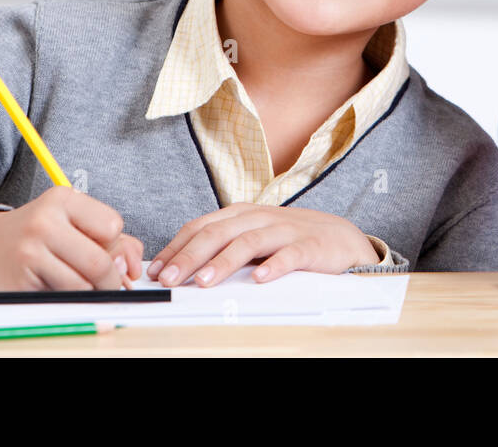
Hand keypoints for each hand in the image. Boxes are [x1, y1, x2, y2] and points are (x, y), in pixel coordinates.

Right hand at [0, 186, 137, 290]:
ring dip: (91, 293)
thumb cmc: (41, 233)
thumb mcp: (75, 221)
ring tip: (83, 286)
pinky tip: (58, 288)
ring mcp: (28, 254)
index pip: (112, 226)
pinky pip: (60, 299)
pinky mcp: (18, 283)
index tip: (105, 250)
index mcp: (62, 199)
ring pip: (82, 286)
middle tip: (109, 285)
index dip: (114, 243)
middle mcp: (44, 223)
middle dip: (111, 280)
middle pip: (99, 262)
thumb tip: (132, 269)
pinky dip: (69, 301)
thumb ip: (115, 240)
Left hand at [146, 204, 380, 286]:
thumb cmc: (290, 240)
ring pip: (249, 242)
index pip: (201, 226)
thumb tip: (181, 269)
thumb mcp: (253, 238)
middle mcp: (260, 218)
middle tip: (170, 279)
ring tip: (204, 282)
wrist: (342, 238)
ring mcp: (285, 230)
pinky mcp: (310, 246)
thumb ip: (224, 247)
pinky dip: (274, 266)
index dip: (177, 247)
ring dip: (223, 262)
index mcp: (242, 215)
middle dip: (190, 256)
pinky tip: (259, 279)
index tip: (156, 270)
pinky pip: (290, 255)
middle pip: (219, 232)